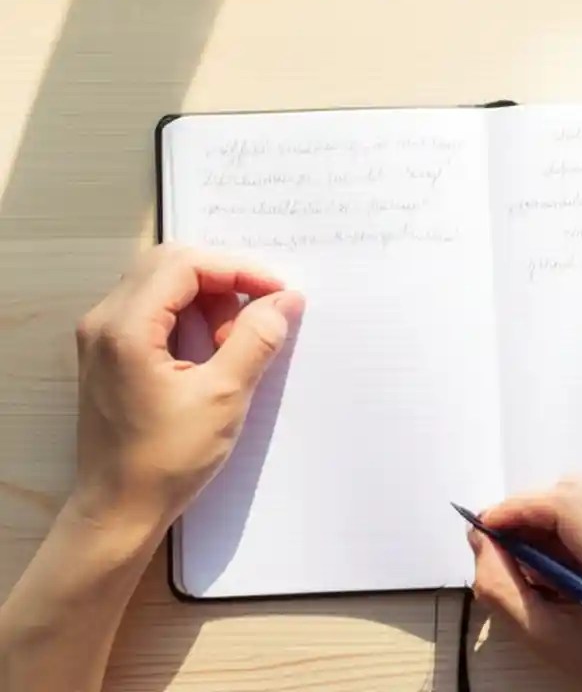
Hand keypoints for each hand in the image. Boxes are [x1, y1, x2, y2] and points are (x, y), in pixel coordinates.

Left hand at [71, 244, 303, 529]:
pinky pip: (152, 310)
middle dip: (223, 279)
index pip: (185, 264)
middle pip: (169, 264)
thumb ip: (256, 340)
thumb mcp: (225, 397)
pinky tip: (212, 350)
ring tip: (234, 341)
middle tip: (260, 311)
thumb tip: (286, 300)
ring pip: (161, 285)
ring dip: (207, 299)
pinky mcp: (110, 354)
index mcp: (126, 327)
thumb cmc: (168, 460)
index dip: (238, 270)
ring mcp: (103, 337)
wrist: (119, 509)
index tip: (278, 294)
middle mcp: (105, 321)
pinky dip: (189, 316)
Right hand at [470, 480, 581, 691]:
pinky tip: (562, 565)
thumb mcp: (546, 638)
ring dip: (551, 518)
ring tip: (532, 561)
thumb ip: (502, 587)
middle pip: (577, 491)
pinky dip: (574, 528)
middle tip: (502, 545)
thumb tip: (480, 537)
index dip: (517, 507)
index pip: (565, 505)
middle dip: (531, 510)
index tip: (484, 526)